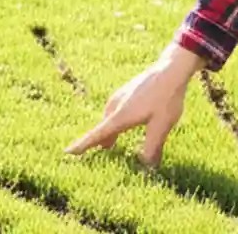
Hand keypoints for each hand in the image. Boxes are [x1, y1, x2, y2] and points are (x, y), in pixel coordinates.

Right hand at [65, 43, 206, 167]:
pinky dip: (115, 122)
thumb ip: (152, 148)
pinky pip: (115, 111)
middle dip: (96, 142)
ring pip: (109, 119)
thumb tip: (147, 168)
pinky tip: (123, 123)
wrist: (171, 69)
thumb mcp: (161, 126)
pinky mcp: (127, 91)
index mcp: (120, 116)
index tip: (67, 153)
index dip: (82, 146)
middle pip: (102, 128)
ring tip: (107, 145)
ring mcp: (120, 96)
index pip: (97, 135)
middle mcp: (115, 106)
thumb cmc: (166, 98)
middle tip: (89, 156)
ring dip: (108, 132)